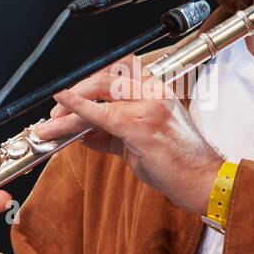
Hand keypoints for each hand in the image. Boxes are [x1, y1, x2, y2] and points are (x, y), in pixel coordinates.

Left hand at [38, 55, 224, 214]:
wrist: (202, 182)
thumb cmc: (178, 164)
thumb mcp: (140, 144)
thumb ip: (111, 135)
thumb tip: (83, 133)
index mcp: (158, 92)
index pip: (119, 72)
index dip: (91, 81)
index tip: (72, 95)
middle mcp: (155, 93)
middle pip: (106, 78)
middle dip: (76, 91)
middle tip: (56, 111)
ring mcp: (149, 107)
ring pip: (99, 96)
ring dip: (69, 110)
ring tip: (50, 124)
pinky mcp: (140, 127)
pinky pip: (102, 114)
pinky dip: (78, 110)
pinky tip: (63, 110)